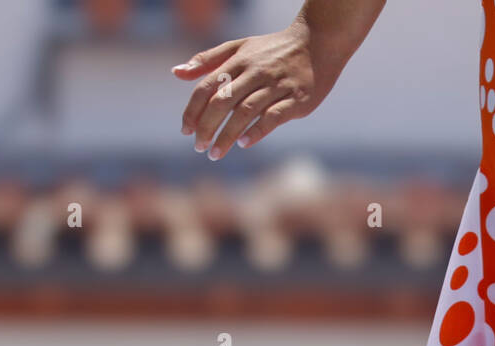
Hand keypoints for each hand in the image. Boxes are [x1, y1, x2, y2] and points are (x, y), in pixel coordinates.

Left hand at [172, 21, 338, 159]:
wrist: (317, 44)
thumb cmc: (273, 50)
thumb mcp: (239, 48)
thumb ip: (208, 60)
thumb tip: (177, 73)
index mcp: (238, 60)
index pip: (208, 86)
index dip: (194, 109)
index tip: (185, 130)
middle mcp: (255, 72)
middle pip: (223, 101)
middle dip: (207, 126)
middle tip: (199, 146)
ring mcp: (276, 86)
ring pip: (245, 112)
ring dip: (227, 135)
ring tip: (215, 153)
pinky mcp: (296, 100)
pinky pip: (272, 118)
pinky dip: (256, 131)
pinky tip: (243, 143)